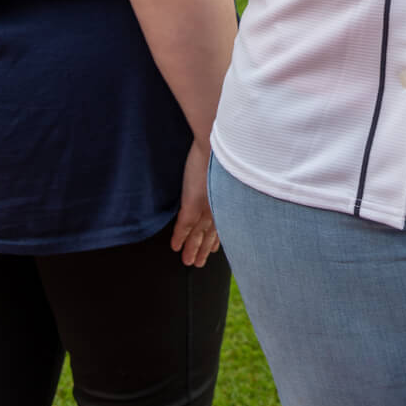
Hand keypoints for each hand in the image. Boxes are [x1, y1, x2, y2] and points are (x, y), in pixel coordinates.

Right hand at [170, 139, 218, 267]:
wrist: (215, 141)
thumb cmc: (224, 150)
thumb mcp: (230, 170)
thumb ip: (228, 181)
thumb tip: (231, 180)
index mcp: (228, 199)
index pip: (222, 225)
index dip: (217, 239)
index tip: (215, 250)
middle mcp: (219, 207)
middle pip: (210, 234)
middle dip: (205, 249)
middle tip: (198, 264)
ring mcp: (204, 206)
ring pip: (197, 235)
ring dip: (192, 249)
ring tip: (187, 262)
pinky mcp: (191, 203)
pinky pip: (184, 226)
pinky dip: (179, 237)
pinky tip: (174, 246)